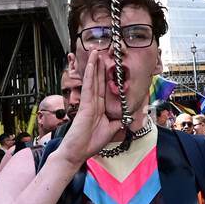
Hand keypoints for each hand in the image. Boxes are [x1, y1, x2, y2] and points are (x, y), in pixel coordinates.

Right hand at [57, 52, 125, 167]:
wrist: (77, 153)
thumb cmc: (90, 143)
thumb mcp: (111, 130)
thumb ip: (118, 121)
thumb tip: (127, 115)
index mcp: (99, 107)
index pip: (103, 88)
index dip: (105, 76)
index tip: (108, 65)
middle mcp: (93, 102)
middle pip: (97, 81)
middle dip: (99, 66)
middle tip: (100, 51)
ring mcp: (89, 103)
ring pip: (92, 80)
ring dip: (94, 65)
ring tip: (95, 51)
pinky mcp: (85, 105)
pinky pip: (89, 87)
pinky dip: (89, 75)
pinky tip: (91, 64)